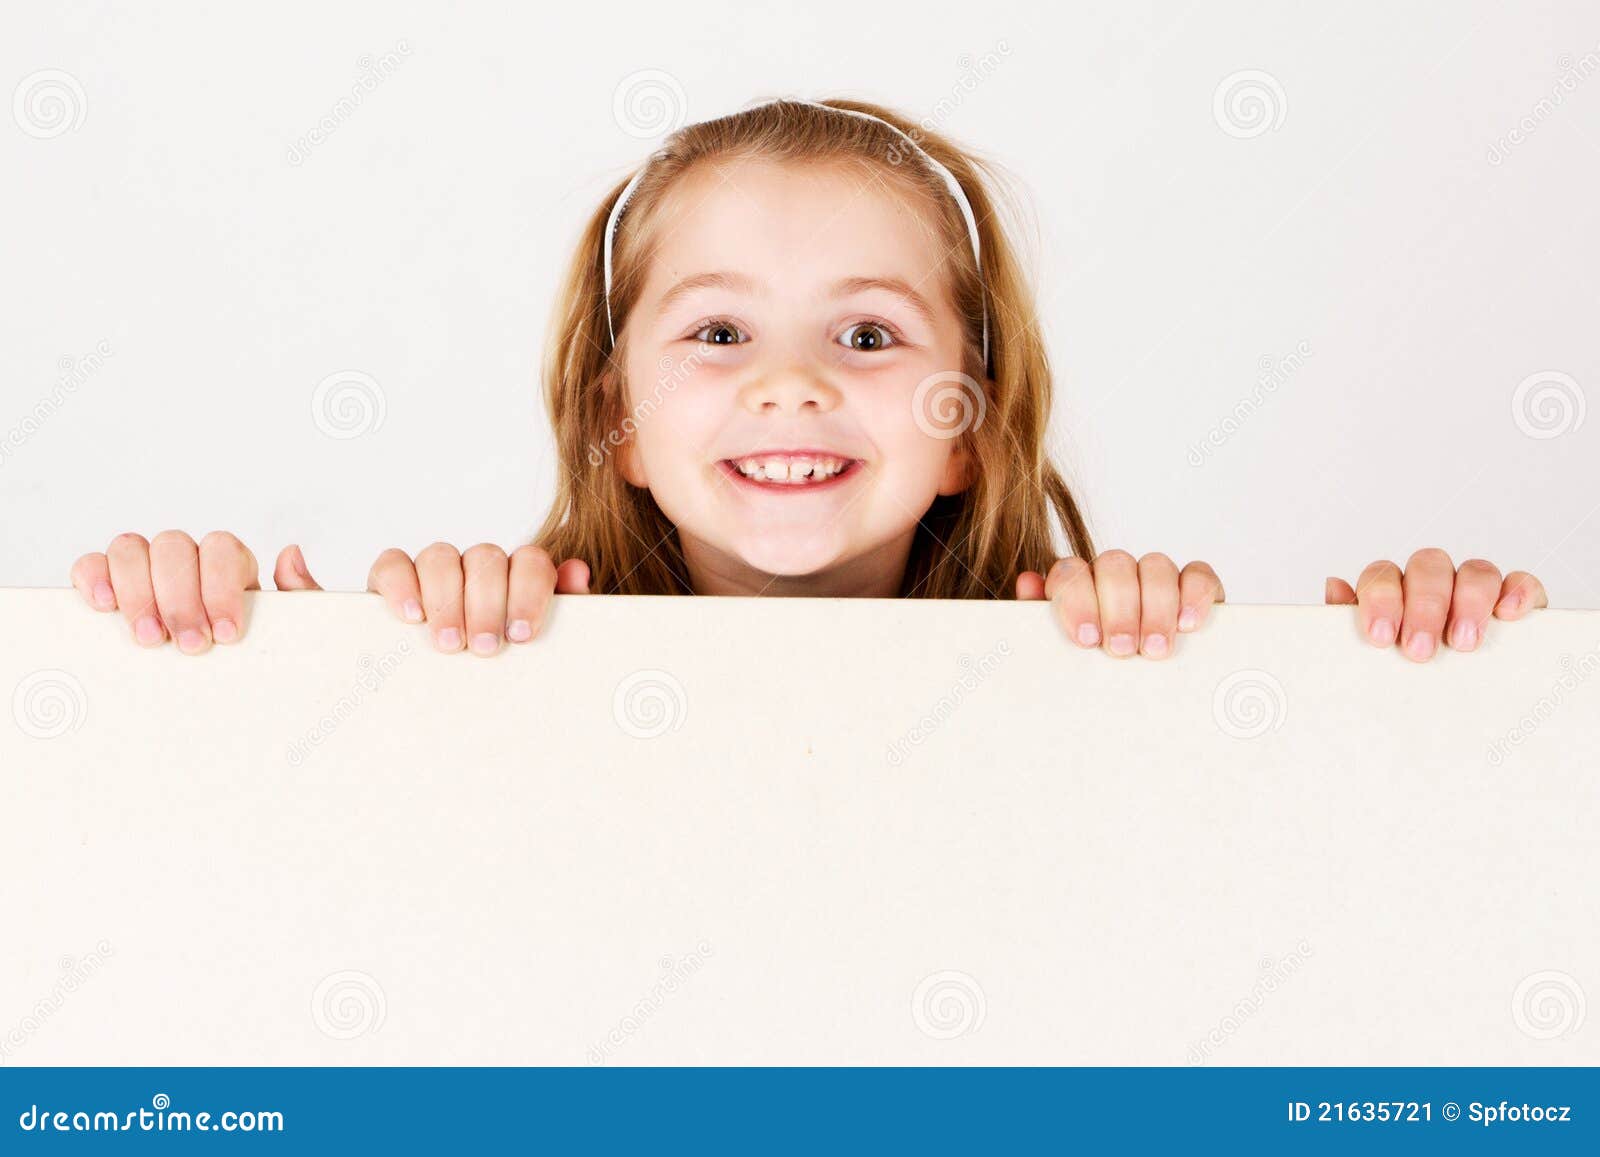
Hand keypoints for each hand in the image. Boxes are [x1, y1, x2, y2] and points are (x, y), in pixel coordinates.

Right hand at [70, 532, 321, 653]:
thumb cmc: (259, 656)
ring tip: (152, 640)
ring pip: (131, 549)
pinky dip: (93, 576)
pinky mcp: (110, 588)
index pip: (222, 549)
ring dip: (138, 593)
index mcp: (230, 568)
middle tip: (191, 646)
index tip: (227, 635)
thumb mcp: (289, 632)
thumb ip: (301, 596)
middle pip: (174, 547)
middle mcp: (186, 562)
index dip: (221, 587)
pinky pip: (92, 564)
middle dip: (181, 599)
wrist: (239, 693)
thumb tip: (290, 555)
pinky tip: (104, 606)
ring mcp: (146, 572)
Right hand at [366, 542, 590, 655]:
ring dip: (446, 599)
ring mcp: (436, 570)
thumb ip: (566, 611)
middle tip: (485, 647)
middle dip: (487, 604)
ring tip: (450, 643)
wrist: (457, 699)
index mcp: (517, 576)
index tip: (522, 634)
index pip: (530, 560)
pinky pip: (393, 564)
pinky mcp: (394, 579)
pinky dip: (401, 585)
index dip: (529, 591)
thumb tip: (576, 572)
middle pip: (486, 558)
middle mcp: (478, 567)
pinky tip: (411, 616)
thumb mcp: (539, 647)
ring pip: (441, 556)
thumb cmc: (506, 667)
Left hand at [1016, 550, 1224, 658]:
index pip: (1070, 572)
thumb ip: (1039, 621)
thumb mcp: (1061, 653)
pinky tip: (1189, 624)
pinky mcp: (1194, 587)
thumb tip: (1028, 583)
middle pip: (1115, 565)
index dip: (1077, 599)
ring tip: (1155, 649)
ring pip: (1156, 566)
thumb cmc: (1090, 670)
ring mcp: (1154, 577)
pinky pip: (1198, 574)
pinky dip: (1195, 594)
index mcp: (1077, 585)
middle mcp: (1114, 575)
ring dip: (1155, 608)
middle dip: (1118, 608)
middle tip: (1121, 649)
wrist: (1130, 699)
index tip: (1086, 639)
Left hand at [1325, 548, 1545, 660]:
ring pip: (1475, 570)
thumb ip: (1350, 625)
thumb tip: (1334, 587)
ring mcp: (1476, 589)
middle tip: (1420, 650)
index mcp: (1394, 592)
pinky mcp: (1517, 602)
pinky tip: (1508, 613)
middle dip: (1424, 606)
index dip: (1380, 599)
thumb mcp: (1373, 657)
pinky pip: (1521, 582)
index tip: (1381, 636)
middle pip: (1428, 566)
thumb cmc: (1404, 676)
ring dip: (1468, 602)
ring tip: (1462, 643)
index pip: (1382, 575)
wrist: (1455, 711)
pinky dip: (1517, 591)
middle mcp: (1434, 583)